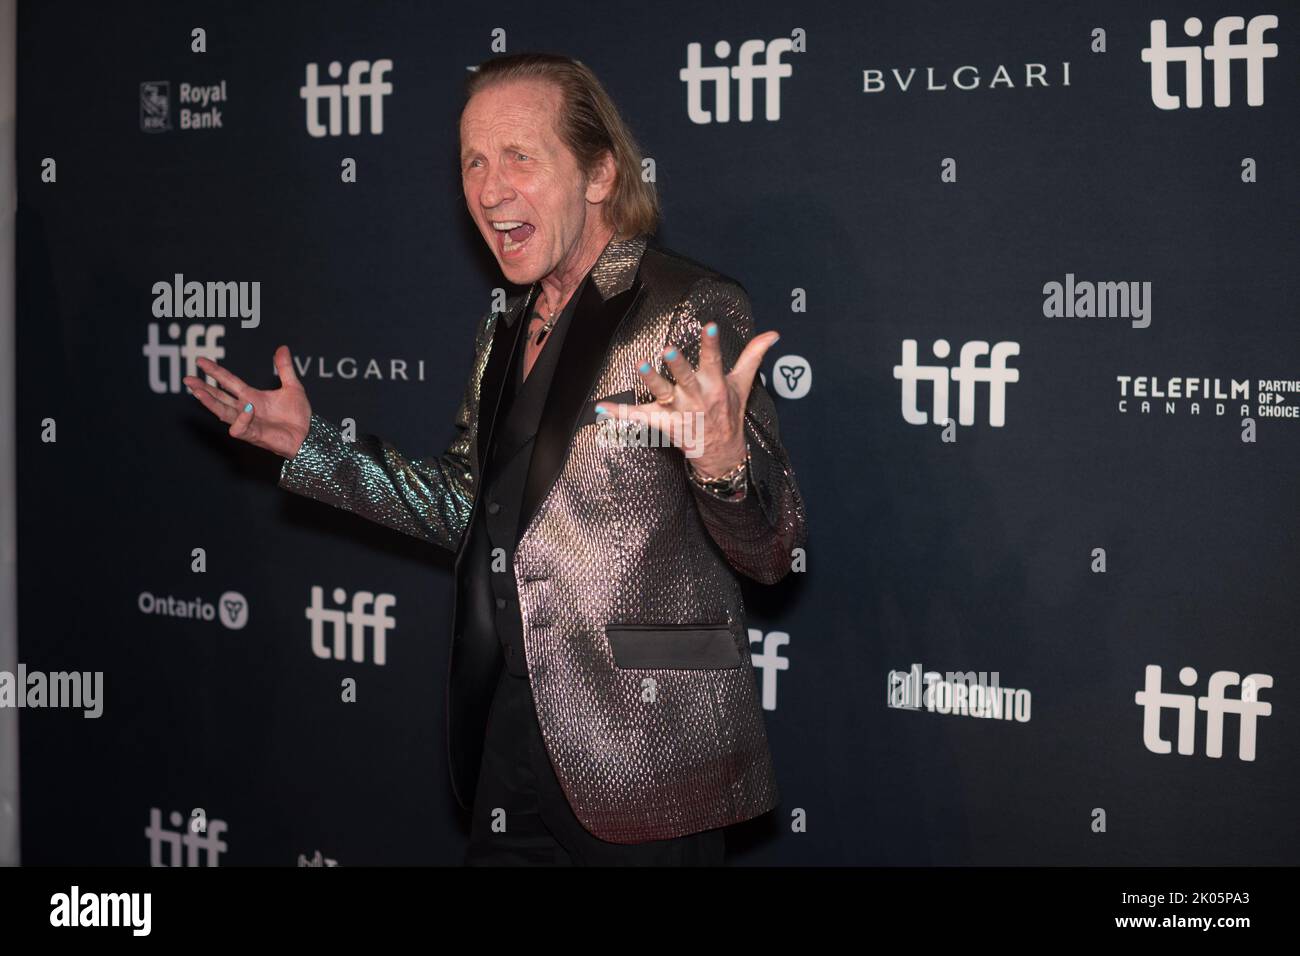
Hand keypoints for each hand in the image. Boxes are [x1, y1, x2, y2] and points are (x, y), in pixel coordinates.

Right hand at [183, 344, 311, 458]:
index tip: (200, 361)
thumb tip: (282, 348)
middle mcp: (245, 409)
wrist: (308, 436)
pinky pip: (240, 428)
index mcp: (251, 397)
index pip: (228, 381)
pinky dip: (241, 418)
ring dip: (210, 403)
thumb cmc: (298, 416)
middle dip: (202, 389)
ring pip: (223, 413)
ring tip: (197, 392)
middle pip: (219, 397)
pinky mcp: (254, 435)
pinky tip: (246, 409)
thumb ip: (285, 368)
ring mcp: (248, 422)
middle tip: (188, 379)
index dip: (214, 371)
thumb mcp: (292, 387)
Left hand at [597, 321, 779, 476]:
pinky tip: (601, 406)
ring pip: (662, 395)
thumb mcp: (743, 385)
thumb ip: (753, 356)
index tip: (709, 326)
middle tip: (668, 349)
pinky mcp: (663, 425)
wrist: (721, 453)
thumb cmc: (728, 413)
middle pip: (686, 379)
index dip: (712, 344)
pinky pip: (638, 418)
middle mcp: (696, 399)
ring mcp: (678, 413)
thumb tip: (773, 334)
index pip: (715, 361)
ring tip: (639, 365)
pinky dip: (619, 413)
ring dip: (650, 380)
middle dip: (678, 365)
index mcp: (715, 386)